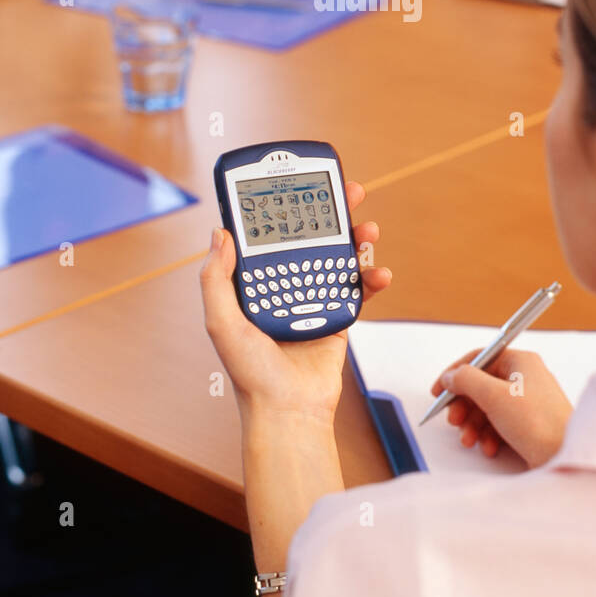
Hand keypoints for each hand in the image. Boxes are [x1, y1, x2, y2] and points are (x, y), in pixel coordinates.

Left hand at [200, 181, 391, 421]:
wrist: (288, 411)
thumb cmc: (250, 373)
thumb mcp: (220, 322)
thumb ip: (216, 279)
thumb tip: (218, 233)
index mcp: (257, 283)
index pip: (272, 236)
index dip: (287, 208)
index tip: (300, 184)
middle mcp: (286, 285)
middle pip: (313, 238)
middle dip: (332, 213)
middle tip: (349, 192)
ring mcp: (314, 299)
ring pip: (340, 257)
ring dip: (358, 239)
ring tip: (369, 228)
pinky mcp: (339, 316)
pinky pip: (358, 289)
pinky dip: (372, 278)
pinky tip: (379, 272)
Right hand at [429, 347, 572, 467]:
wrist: (565, 457)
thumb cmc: (538, 423)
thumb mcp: (494, 396)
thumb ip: (466, 380)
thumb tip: (451, 375)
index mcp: (520, 362)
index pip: (480, 358)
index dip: (456, 373)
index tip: (439, 391)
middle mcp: (525, 378)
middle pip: (481, 385)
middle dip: (464, 405)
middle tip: (454, 420)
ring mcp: (528, 402)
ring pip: (488, 407)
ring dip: (474, 424)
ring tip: (469, 439)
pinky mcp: (530, 424)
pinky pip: (500, 424)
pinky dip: (489, 435)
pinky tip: (489, 447)